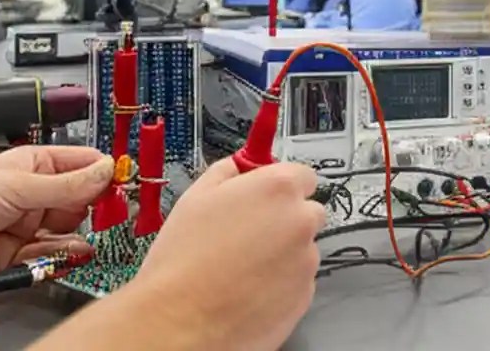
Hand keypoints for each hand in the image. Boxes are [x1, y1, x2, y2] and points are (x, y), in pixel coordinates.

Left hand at [0, 146, 113, 288]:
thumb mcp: (17, 187)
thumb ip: (65, 185)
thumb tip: (104, 171)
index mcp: (32, 166)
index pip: (80, 165)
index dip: (103, 173)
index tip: (125, 183)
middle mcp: (30, 196)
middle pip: (79, 202)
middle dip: (94, 209)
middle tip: (111, 215)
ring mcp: (24, 226)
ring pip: (66, 233)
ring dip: (76, 237)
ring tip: (83, 240)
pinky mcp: (16, 256)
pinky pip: (48, 257)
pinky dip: (59, 258)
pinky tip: (66, 256)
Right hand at [128, 159, 324, 349]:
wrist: (181, 320)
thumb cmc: (184, 260)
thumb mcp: (196, 197)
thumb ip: (227, 173)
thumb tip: (237, 168)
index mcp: (277, 189)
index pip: (303, 175)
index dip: (281, 185)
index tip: (267, 194)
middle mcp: (300, 222)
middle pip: (307, 211)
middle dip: (285, 218)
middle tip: (249, 232)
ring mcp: (306, 262)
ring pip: (301, 249)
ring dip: (281, 252)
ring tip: (241, 266)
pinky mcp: (304, 297)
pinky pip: (298, 281)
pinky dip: (280, 282)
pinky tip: (247, 287)